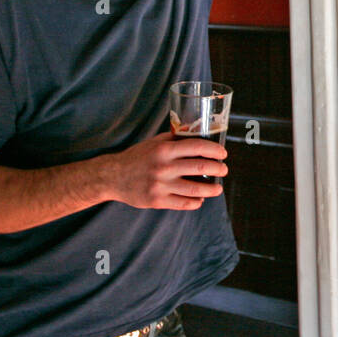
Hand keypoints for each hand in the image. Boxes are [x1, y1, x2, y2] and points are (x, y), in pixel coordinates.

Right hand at [102, 131, 227, 210]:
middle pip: (200, 167)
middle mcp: (164, 167)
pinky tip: (200, 199)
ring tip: (218, 188)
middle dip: (218, 169)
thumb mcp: (154, 143)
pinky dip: (196, 202)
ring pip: (195, 189)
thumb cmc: (137, 157)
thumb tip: (197, 133)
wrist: (113, 176)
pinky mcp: (157, 201)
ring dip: (212, 189)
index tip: (223, 154)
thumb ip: (175, 139)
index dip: (214, 150)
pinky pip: (183, 203)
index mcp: (164, 150)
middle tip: (224, 170)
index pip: (196, 146)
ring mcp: (161, 185)